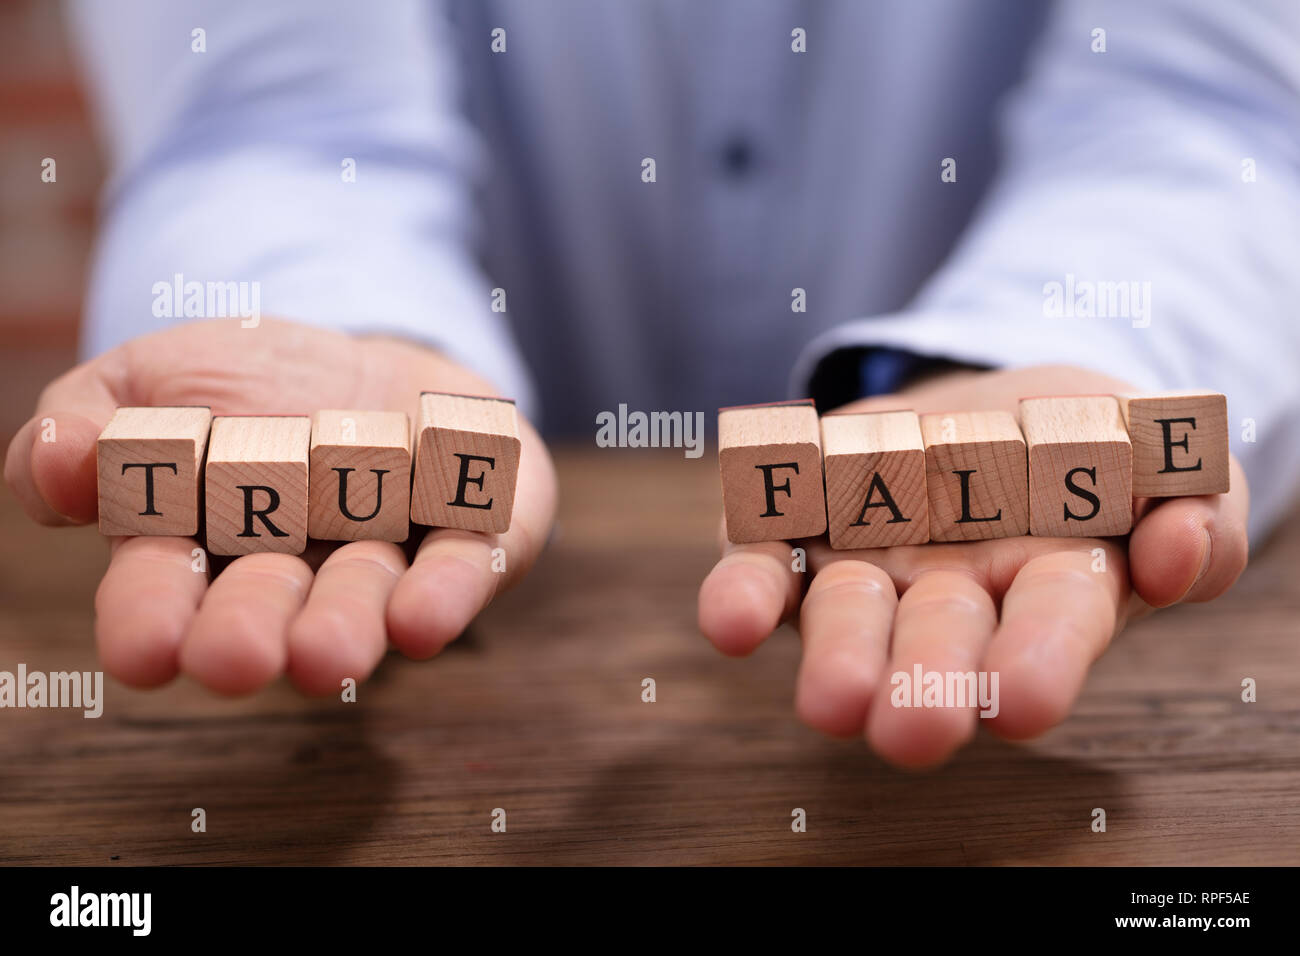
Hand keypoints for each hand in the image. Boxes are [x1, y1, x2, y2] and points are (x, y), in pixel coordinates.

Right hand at [5, 318, 556, 695]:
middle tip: (237, 660)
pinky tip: (421, 619)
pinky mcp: (473, 540)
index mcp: (202, 544)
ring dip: (345, 624)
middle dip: (250, 630)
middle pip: (267, 601)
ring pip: (363, 595)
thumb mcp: (156, 379)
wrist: (378, 361)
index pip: (163, 586)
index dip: (150, 618)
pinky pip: (463, 568)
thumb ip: (94, 419)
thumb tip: (53, 461)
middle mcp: (295, 568)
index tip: (143, 652)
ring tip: (328, 655)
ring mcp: (387, 556)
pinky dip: (444, 592)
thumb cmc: (255, 385)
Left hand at [698, 365, 1248, 767]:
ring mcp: (868, 562)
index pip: (1049, 629)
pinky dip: (747, 592)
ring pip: (847, 610)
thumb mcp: (1165, 459)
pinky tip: (732, 621)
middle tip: (911, 729)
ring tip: (832, 701)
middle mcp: (948, 594)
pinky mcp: (796, 525)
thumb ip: (1196, 506)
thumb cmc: (1092, 452)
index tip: (1024, 703)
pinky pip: (764, 558)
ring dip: (840, 651)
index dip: (1037, 662)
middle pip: (936, 638)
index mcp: (1047, 587)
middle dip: (925, 680)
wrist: (995, 407)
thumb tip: (1179, 547)